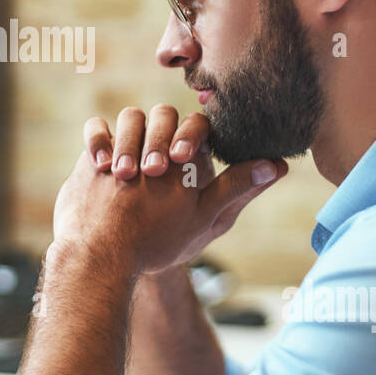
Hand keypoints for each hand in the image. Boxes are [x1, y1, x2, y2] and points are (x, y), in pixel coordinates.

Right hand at [50, 104, 287, 276]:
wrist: (109, 258)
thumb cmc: (162, 241)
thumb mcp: (206, 217)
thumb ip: (238, 188)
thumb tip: (279, 165)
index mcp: (190, 157)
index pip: (198, 124)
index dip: (191, 134)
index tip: (181, 158)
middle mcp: (160, 145)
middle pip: (162, 115)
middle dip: (157, 139)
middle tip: (151, 171)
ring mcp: (127, 146)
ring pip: (130, 118)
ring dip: (127, 141)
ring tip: (123, 173)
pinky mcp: (98, 152)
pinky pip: (96, 129)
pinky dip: (97, 140)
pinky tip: (101, 165)